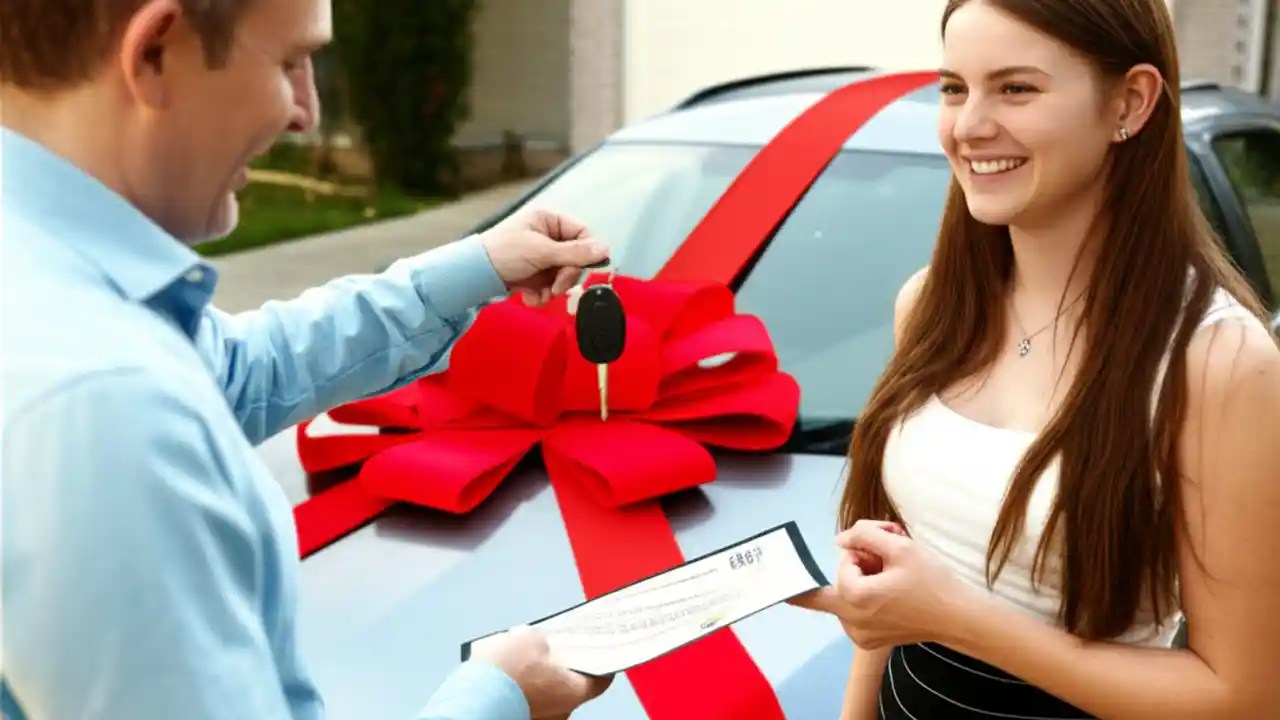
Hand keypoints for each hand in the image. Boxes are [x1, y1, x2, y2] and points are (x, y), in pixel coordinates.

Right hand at [470, 625, 613, 718]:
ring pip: (544, 696)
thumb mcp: (530, 638)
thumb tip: (538, 642)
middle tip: (550, 650)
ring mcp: (540, 719)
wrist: (476, 697)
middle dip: (559, 668)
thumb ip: (541, 640)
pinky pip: (524, 703)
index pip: (600, 681)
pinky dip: (518, 690)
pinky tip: (506, 674)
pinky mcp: (518, 718)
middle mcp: (561, 713)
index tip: (598, 656)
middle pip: (568, 687)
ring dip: (536, 680)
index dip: (599, 665)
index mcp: (574, 692)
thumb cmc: (509, 670)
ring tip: (520, 659)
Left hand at [480, 208, 609, 306]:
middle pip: (576, 258)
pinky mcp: (534, 274)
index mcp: (549, 220)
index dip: (586, 253)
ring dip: (554, 289)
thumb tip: (606, 250)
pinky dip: (542, 294)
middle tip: (557, 287)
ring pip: (564, 276)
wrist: (473, 275)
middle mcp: (548, 236)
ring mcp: (541, 257)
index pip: (583, 233)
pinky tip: (529, 296)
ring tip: (540, 293)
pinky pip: (550, 286)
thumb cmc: (504, 252)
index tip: (581, 269)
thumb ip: (574, 253)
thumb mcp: (541, 251)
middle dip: (566, 276)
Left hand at [787, 520, 981, 649]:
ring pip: (843, 599)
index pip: (845, 562)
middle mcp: (850, 621)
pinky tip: (890, 596)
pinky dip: (865, 602)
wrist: (958, 617)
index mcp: (855, 597)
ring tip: (891, 581)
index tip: (888, 554)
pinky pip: (852, 615)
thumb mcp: (900, 546)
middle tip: (884, 567)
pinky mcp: (867, 642)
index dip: (865, 552)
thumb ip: (864, 534)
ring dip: (860, 584)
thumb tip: (840, 540)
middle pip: (837, 583)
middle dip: (856, 570)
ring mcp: (858, 635)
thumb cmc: (932, 580)